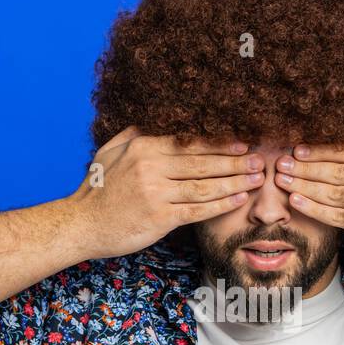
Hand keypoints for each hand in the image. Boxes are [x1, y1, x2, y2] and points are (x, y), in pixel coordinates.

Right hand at [68, 127, 264, 258]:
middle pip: (203, 162)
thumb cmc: (97, 189)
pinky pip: (198, 210)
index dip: (220, 142)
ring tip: (256, 178)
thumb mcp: (110, 151)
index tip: (243, 142)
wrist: (82, 224)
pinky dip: (221, 204)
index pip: (190, 142)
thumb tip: (157, 120)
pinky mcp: (160, 217)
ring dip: (235, 182)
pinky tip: (239, 199)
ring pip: (205, 186)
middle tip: (261, 159)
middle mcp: (151, 166)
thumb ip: (135, 134)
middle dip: (236, 161)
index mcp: (143, 146)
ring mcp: (156, 193)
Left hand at [275, 120, 343, 268]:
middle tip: (280, 163)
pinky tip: (297, 202)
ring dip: (303, 185)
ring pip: (333, 191)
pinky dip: (315, 209)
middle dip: (304, 166)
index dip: (321, 149)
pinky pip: (338, 216)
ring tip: (281, 181)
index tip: (299, 149)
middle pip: (336, 168)